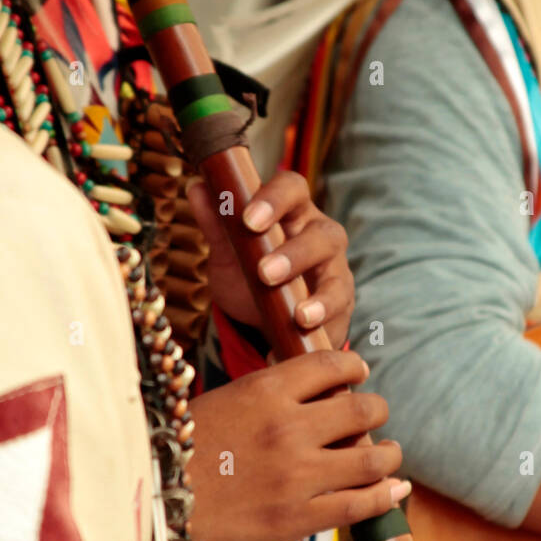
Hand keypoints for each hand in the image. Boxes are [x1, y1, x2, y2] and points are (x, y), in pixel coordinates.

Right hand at [186, 349, 407, 540]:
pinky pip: (360, 504)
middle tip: (375, 419)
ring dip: (389, 455)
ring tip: (389, 456)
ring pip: (373, 458)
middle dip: (377, 411)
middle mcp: (289, 427)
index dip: (354, 368)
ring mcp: (298, 475)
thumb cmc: (177, 453)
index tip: (359, 374)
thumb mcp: (220, 403)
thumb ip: (264, 397)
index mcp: (265, 390)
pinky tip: (394, 491)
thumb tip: (306, 394)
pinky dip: (385, 496)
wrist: (154, 505)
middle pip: (362, 409)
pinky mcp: (299, 518)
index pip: (332, 365)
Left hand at [188, 171, 353, 348]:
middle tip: (265, 274)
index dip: (274, 200)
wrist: (265, 317)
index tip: (249, 219)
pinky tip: (287, 351)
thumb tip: (199, 189)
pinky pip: (337, 324)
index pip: (292, 189)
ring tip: (300, 318)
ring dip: (320, 300)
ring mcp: (336, 275)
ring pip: (338, 282)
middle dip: (295, 255)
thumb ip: (217, 224)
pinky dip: (316, 338)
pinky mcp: (341, 311)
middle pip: (323, 236)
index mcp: (293, 213)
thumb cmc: (251, 272)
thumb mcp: (229, 252)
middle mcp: (322, 239)